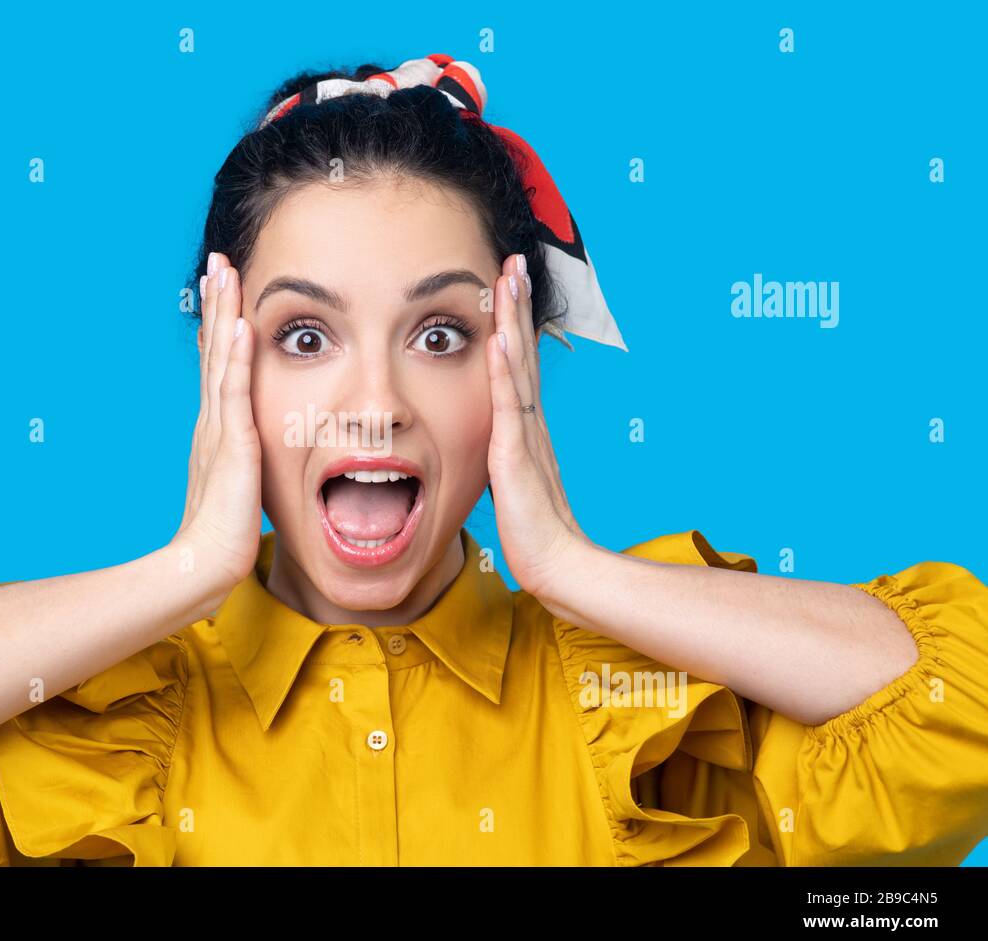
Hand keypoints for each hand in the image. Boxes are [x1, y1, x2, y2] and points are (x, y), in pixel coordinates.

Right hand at [173, 251, 262, 597]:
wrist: (205, 564)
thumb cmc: (221, 535)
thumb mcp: (234, 486)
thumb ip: (240, 462)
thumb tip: (249, 453)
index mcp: (214, 429)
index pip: (217, 366)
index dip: (218, 326)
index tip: (220, 290)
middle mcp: (211, 420)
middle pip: (214, 350)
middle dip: (217, 305)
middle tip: (217, 263)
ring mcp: (219, 429)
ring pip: (221, 359)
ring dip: (224, 315)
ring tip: (225, 274)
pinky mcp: (232, 444)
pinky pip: (235, 392)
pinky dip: (237, 357)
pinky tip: (240, 325)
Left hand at [485, 253, 594, 607]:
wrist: (556, 565)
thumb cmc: (536, 532)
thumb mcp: (517, 483)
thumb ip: (510, 459)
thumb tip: (499, 450)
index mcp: (529, 429)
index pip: (521, 366)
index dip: (517, 325)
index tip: (511, 288)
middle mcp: (531, 423)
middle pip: (525, 352)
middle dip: (518, 305)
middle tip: (514, 260)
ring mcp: (526, 435)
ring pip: (519, 366)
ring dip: (513, 320)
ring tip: (509, 277)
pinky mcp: (516, 453)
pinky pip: (509, 403)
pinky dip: (505, 369)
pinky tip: (500, 337)